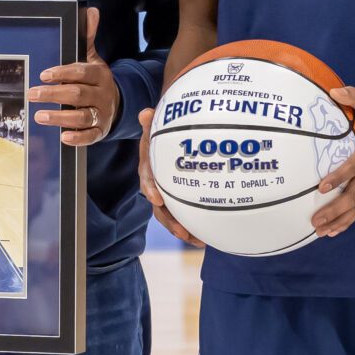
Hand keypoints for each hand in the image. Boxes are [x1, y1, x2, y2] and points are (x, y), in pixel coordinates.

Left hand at [27, 7, 119, 146]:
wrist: (117, 103)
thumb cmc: (96, 80)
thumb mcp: (93, 58)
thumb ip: (88, 38)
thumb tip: (91, 12)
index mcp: (99, 75)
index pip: (81, 72)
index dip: (63, 73)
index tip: (44, 75)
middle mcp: (102, 94)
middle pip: (78, 94)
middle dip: (54, 94)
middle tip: (33, 94)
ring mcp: (101, 113)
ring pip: (82, 116)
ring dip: (60, 117)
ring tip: (39, 116)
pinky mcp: (100, 130)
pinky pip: (90, 136)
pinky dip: (77, 137)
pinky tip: (63, 137)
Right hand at [137, 107, 203, 246]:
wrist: (168, 139)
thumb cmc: (163, 134)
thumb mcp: (157, 127)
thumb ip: (153, 123)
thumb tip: (145, 113)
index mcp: (149, 171)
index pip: (147, 181)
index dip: (151, 190)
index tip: (157, 199)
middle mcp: (157, 188)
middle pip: (161, 209)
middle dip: (171, 223)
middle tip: (184, 233)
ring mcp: (169, 196)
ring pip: (173, 217)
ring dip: (184, 230)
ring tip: (199, 242)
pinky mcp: (181, 201)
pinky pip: (186, 216)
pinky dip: (195, 227)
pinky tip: (209, 236)